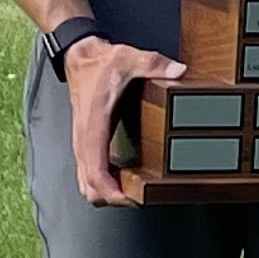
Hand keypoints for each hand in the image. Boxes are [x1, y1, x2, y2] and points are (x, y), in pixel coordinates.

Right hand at [63, 37, 184, 205]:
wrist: (80, 58)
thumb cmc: (102, 63)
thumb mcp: (130, 59)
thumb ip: (154, 64)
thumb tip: (178, 71)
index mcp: (94, 123)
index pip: (95, 168)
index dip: (109, 190)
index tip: (127, 199)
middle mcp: (84, 138)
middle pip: (88, 185)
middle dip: (110, 198)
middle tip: (136, 199)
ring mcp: (82, 142)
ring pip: (85, 182)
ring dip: (104, 192)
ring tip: (131, 193)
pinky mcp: (85, 142)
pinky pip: (88, 172)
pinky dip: (100, 182)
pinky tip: (120, 181)